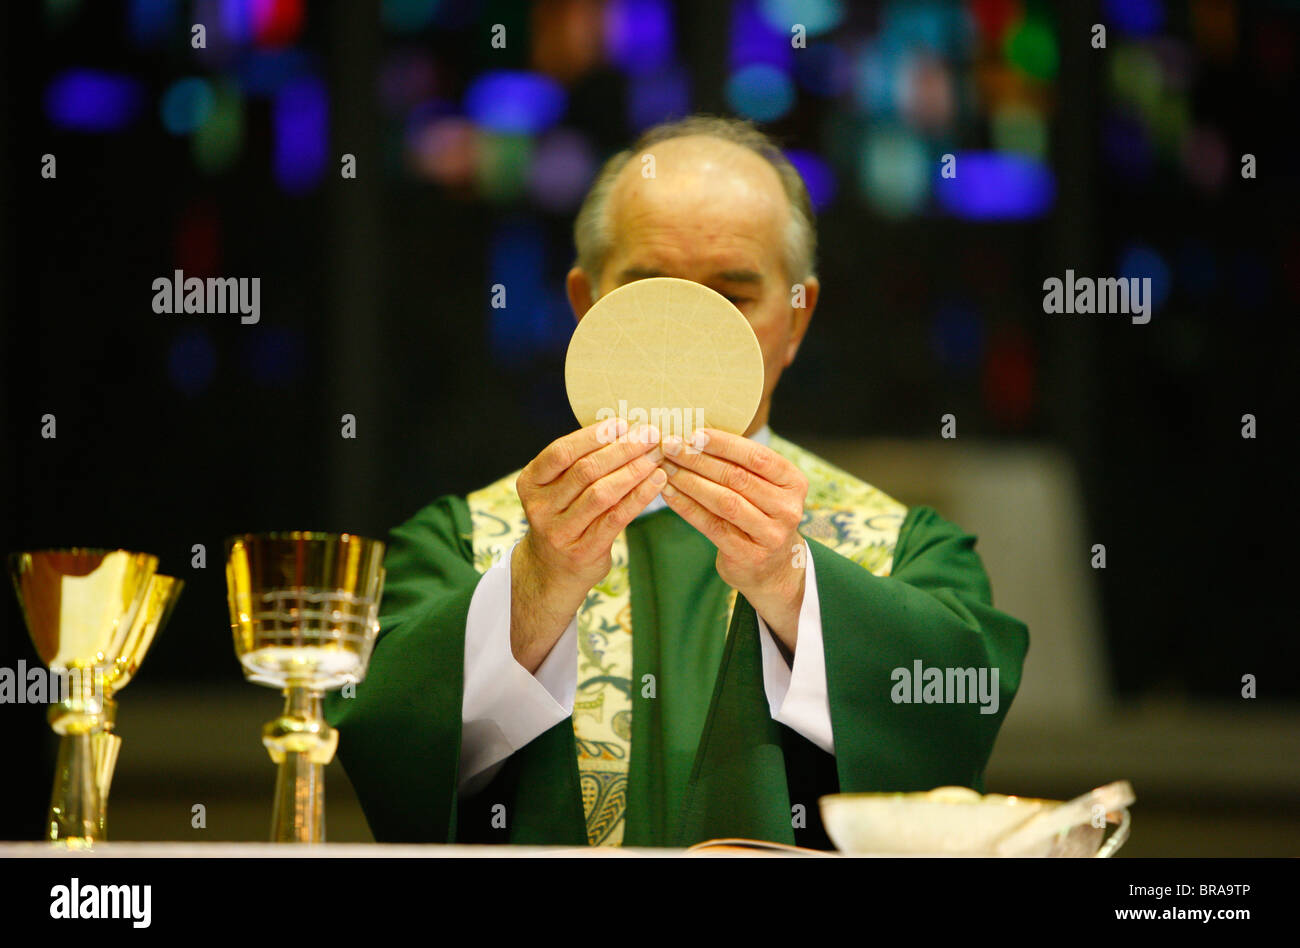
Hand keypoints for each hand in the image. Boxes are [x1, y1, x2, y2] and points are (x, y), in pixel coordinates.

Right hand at [510, 418, 666, 671]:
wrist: (552, 571)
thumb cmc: (563, 517)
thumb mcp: (557, 489)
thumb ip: (578, 463)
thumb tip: (624, 429)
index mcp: (530, 483)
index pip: (562, 452)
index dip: (594, 435)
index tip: (623, 424)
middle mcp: (540, 507)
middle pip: (585, 470)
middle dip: (622, 449)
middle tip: (649, 435)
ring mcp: (560, 532)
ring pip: (602, 493)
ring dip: (634, 470)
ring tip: (656, 456)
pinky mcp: (583, 551)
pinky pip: (616, 518)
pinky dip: (639, 496)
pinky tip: (657, 481)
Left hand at [658, 428, 809, 649]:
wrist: (774, 568)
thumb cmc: (761, 514)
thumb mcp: (765, 488)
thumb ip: (742, 465)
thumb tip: (696, 435)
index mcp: (794, 482)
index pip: (758, 456)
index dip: (723, 443)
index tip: (693, 433)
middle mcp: (788, 508)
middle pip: (737, 478)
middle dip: (699, 459)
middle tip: (671, 447)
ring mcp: (771, 534)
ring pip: (724, 501)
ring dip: (690, 481)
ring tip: (667, 468)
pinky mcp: (748, 554)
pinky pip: (711, 525)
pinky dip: (687, 507)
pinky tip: (669, 493)